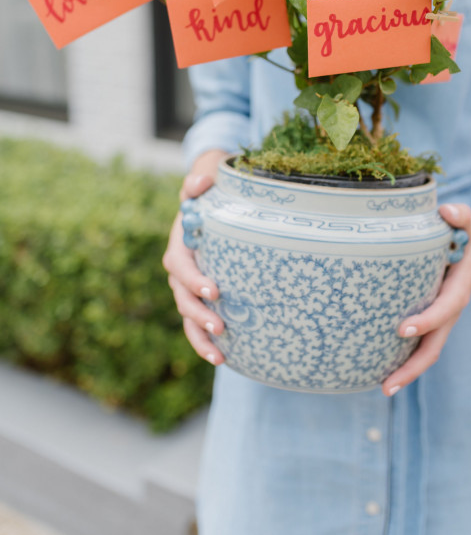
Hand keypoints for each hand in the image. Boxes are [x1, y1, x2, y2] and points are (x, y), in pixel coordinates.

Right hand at [163, 150, 227, 365]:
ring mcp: (189, 285)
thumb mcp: (206, 176)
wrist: (214, 196)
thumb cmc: (212, 187)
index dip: (192, 280)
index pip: (179, 265)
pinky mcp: (202, 297)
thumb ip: (199, 180)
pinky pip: (199, 323)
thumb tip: (198, 184)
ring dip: (200, 338)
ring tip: (220, 356)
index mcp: (180, 243)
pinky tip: (225, 358)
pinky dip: (207, 342)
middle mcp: (181, 268)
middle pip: (181, 297)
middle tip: (222, 326)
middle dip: (198, 314)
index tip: (215, 291)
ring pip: (187, 317)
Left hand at [382, 173, 470, 395]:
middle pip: (434, 346)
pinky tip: (379, 371)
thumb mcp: (466, 220)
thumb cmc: (464, 233)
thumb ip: (460, 214)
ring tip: (382, 388)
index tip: (402, 329)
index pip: (443, 309)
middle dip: (412, 366)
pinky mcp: (430, 323)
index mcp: (458, 289)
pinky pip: (419, 346)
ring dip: (406, 372)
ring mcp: (440, 321)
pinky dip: (402, 361)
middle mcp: (450, 311)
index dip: (426, 321)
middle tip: (387, 384)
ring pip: (426, 352)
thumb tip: (448, 210)